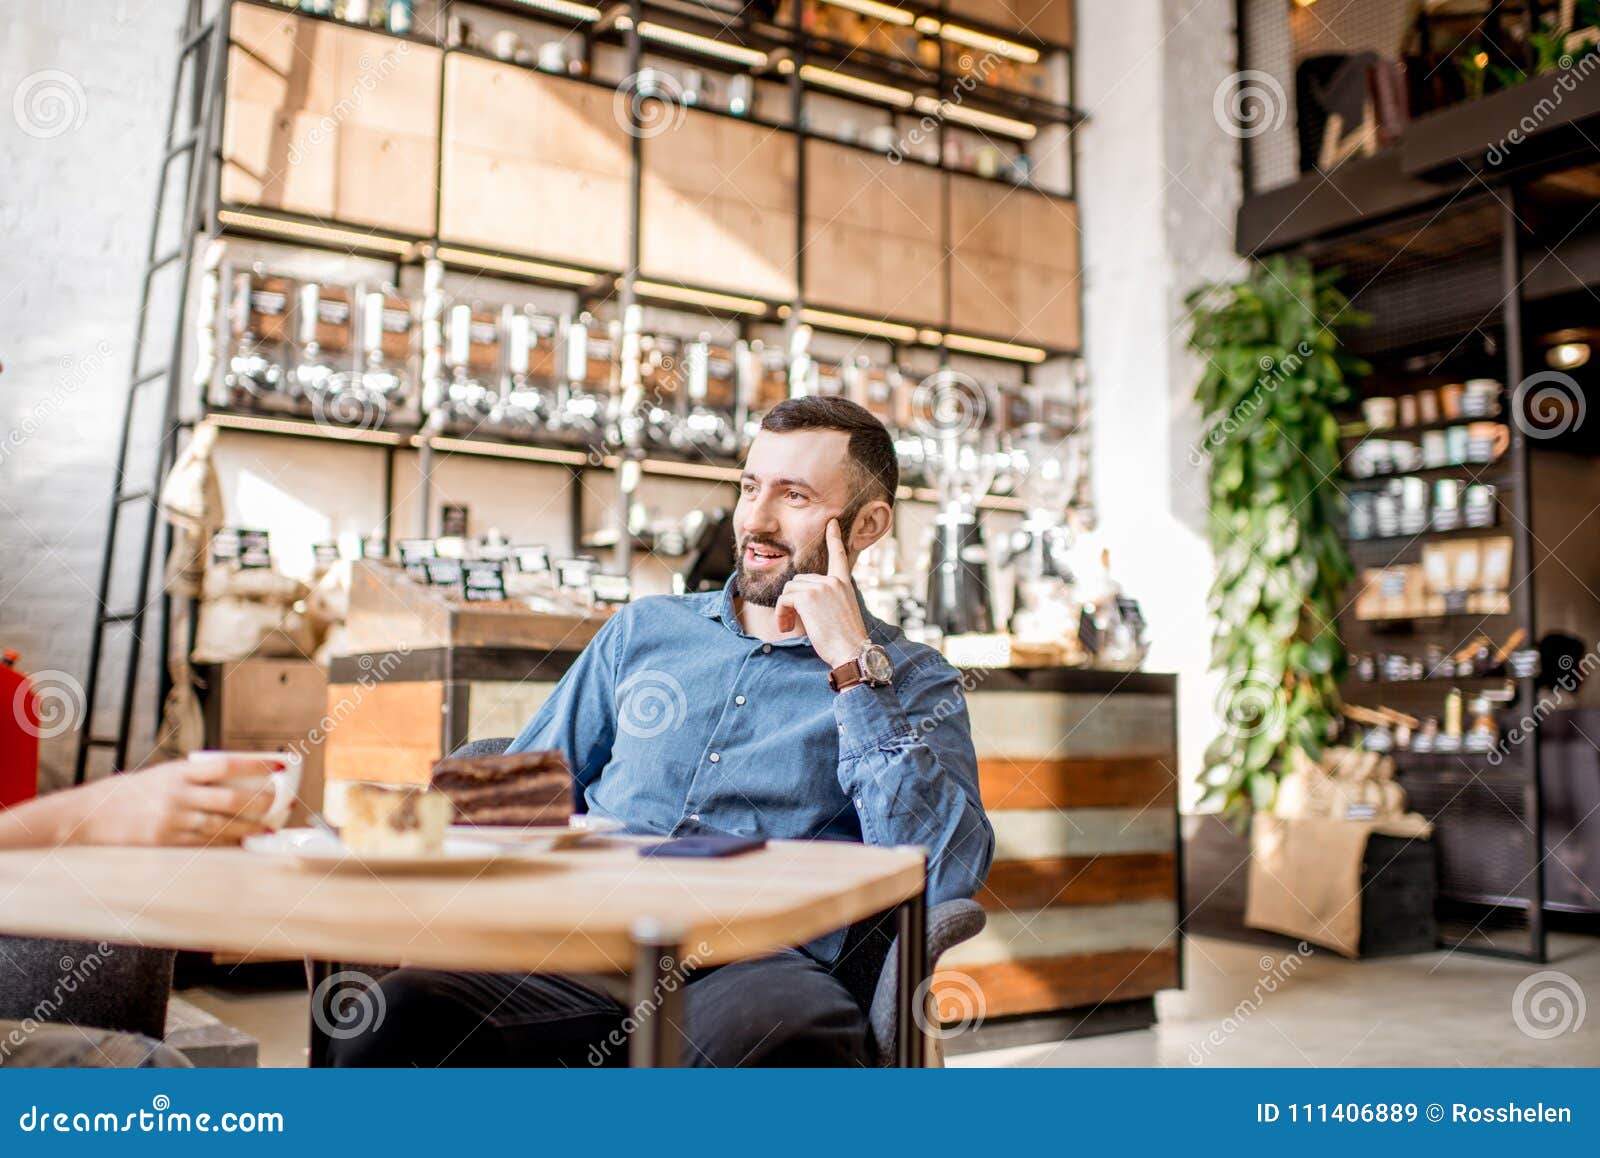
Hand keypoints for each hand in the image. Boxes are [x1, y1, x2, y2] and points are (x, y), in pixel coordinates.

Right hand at [67, 756, 282, 847]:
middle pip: (231, 798)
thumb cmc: (132, 793)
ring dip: (250, 827)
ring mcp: (173, 820)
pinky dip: (227, 843)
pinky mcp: (167, 843)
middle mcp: (178, 794)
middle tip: (284, 802)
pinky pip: (204, 844)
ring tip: (270, 828)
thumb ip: (196, 778)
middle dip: (263, 802)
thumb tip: (239, 780)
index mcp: (179, 771)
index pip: (227, 763)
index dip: (258, 763)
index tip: (283, 762)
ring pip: (222, 824)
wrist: (89, 817)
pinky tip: (244, 843)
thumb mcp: (163, 776)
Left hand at [775, 518, 868, 669]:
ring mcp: (821, 587)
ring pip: (789, 589)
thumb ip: (825, 600)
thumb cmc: (845, 641)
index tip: (832, 522)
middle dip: (791, 601)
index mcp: (843, 584)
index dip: (834, 538)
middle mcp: (833, 581)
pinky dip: (780, 613)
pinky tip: (787, 627)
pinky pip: (784, 599)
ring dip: (784, 609)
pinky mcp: (808, 597)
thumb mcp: (839, 613)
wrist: (852, 652)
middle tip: (791, 622)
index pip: (839, 555)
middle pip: (799, 580)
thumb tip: (800, 599)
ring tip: (789, 626)